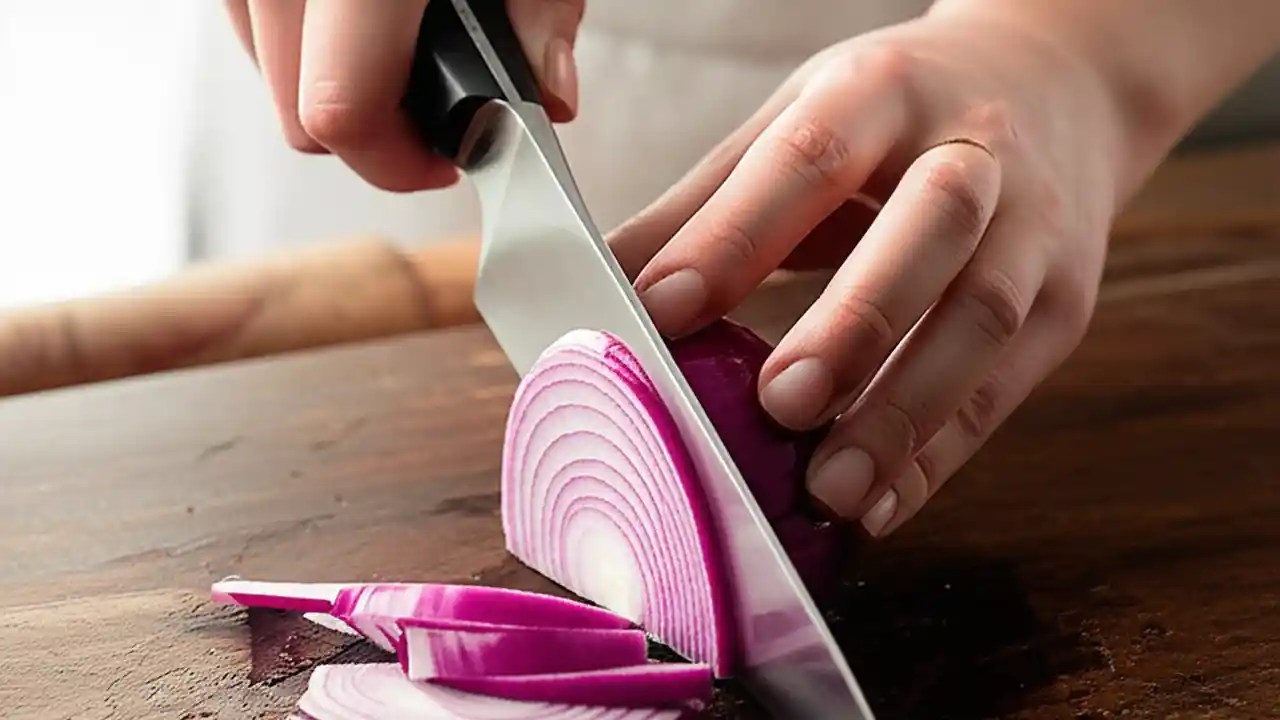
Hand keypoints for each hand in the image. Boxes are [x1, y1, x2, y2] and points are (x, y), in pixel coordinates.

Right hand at [223, 0, 583, 190]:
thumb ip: (541, 11)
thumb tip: (552, 94)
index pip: (340, 112)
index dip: (398, 163)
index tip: (446, 164)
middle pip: (299, 118)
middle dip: (373, 141)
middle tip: (433, 118)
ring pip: (268, 81)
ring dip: (334, 94)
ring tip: (397, 57)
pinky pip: (253, 32)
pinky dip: (303, 50)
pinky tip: (358, 27)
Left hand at [609, 9, 1122, 537]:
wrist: (1059, 84)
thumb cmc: (902, 113)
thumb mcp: (803, 119)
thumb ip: (710, 204)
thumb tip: (607, 280)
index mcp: (884, 93)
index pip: (809, 158)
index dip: (736, 237)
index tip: (661, 310)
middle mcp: (975, 150)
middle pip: (931, 229)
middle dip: (858, 320)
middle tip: (782, 402)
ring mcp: (1035, 228)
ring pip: (986, 319)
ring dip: (906, 411)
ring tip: (831, 487)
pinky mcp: (1067, 301)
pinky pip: (1008, 386)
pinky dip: (942, 454)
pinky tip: (882, 500)